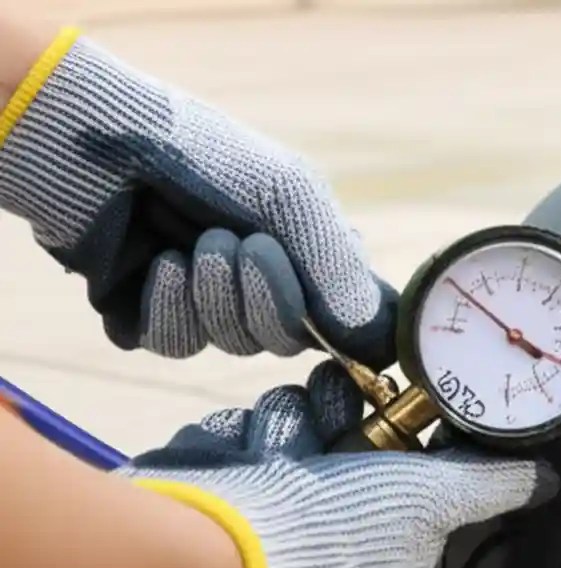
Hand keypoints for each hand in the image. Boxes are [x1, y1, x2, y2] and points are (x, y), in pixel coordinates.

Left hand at [0, 30, 395, 366]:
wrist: (100, 143)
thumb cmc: (207, 155)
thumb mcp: (293, 197)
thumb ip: (338, 268)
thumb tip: (376, 338)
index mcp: (305, 250)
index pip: (343, 318)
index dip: (338, 324)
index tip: (325, 309)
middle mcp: (261, 282)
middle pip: (287, 340)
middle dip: (268, 300)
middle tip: (242, 246)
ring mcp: (206, 301)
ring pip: (232, 346)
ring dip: (216, 296)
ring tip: (196, 244)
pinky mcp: (150, 316)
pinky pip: (176, 344)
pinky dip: (171, 306)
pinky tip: (161, 262)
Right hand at [115, 362, 557, 567]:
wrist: (216, 556)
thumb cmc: (336, 535)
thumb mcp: (435, 501)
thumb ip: (490, 483)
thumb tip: (546, 480)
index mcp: (389, 529)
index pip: (404, 446)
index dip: (397, 415)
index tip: (390, 397)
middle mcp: (331, 518)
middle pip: (345, 419)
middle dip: (334, 412)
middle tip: (332, 424)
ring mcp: (270, 503)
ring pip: (293, 412)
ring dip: (285, 426)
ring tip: (276, 458)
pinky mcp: (219, 485)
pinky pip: (237, 426)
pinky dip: (234, 439)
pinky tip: (235, 465)